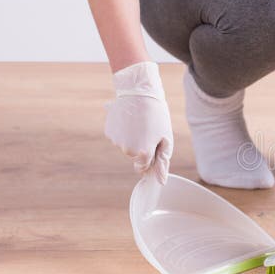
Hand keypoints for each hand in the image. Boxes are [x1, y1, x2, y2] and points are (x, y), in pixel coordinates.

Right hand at [104, 61, 173, 184]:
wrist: (138, 92)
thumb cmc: (157, 115)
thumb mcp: (165, 138)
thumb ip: (162, 161)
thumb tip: (161, 181)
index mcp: (143, 153)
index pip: (143, 167)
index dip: (149, 157)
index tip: (152, 146)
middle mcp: (127, 150)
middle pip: (135, 156)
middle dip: (142, 147)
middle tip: (149, 129)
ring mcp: (116, 141)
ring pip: (126, 146)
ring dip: (133, 138)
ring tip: (140, 122)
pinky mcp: (109, 131)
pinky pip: (118, 136)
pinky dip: (123, 130)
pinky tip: (130, 119)